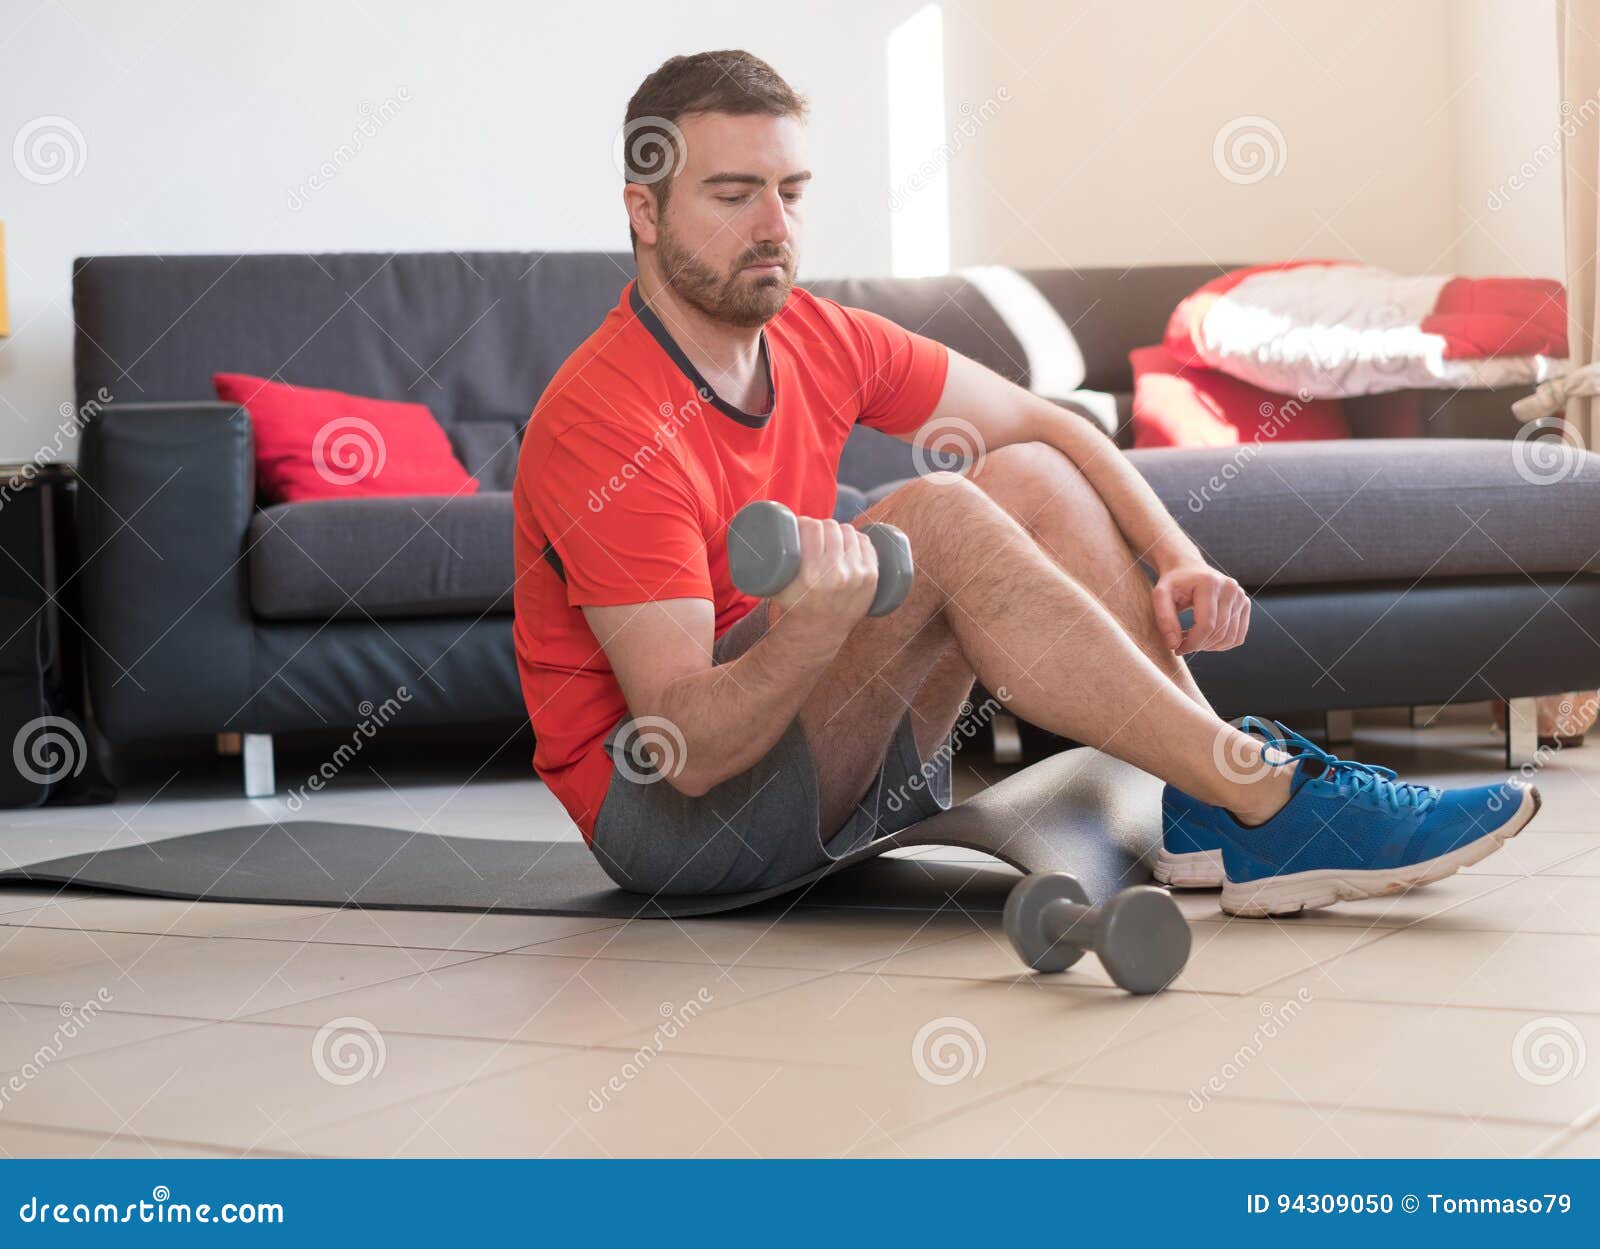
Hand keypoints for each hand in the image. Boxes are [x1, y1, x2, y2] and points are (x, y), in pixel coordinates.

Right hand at [771, 517, 878, 632]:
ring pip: (849, 532)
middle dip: (821, 526)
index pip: (812, 528)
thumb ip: (769, 563)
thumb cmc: (793, 605)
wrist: (819, 633)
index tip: (800, 526)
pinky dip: (857, 539)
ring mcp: (857, 576)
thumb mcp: (777, 586)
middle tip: (815, 534)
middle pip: (831, 528)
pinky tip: (849, 542)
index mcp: (811, 576)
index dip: (805, 522)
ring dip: (839, 531)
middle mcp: (836, 575)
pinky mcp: (871, 577)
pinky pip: (866, 543)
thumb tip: (768, 529)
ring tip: (831, 538)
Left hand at [1151, 563, 1249, 654]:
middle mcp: (1231, 589)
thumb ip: (1164, 619)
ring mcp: (1241, 597)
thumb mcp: (1160, 595)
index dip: (1192, 643)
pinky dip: (1221, 644)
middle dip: (1199, 646)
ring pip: (1230, 638)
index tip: (1177, 648)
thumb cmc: (1173, 583)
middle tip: (1182, 645)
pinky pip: (1237, 637)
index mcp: (1210, 584)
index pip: (1206, 625)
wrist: (1187, 568)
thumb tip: (1174, 644)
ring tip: (1192, 640)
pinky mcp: (1245, 605)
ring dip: (1209, 647)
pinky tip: (1205, 638)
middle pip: (1219, 632)